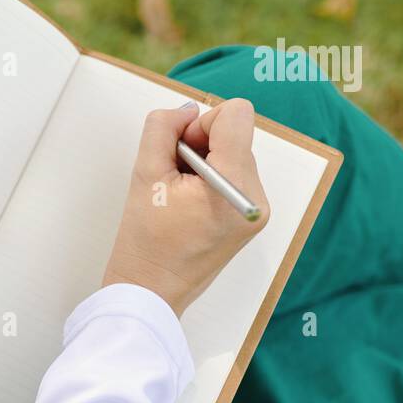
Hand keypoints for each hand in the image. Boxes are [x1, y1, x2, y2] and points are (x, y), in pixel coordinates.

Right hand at [101, 98, 269, 315]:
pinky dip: (210, 179)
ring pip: (234, 154)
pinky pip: (235, 175)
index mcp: (236, 186)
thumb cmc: (144, 241)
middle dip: (200, 145)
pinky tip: (188, 205)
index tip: (180, 151)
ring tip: (178, 196)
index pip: (236, 115)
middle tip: (172, 178)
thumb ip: (161, 128)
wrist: (151, 292)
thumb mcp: (144, 174)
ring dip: (203, 163)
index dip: (201, 123)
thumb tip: (184, 110)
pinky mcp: (251, 217)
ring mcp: (258, 209)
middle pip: (235, 135)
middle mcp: (257, 196)